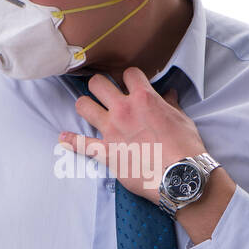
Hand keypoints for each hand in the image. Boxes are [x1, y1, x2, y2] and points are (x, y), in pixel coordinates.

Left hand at [58, 68, 206, 204]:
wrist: (180, 174)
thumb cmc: (185, 147)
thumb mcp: (182, 120)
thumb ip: (171, 105)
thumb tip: (169, 95)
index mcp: (144, 98)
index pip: (128, 73)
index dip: (129, 77)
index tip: (130, 84)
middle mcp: (124, 110)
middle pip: (98, 83)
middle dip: (100, 86)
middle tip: (104, 93)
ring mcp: (112, 130)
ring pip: (84, 106)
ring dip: (85, 106)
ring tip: (88, 109)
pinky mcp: (107, 152)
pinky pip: (82, 144)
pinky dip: (71, 141)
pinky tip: (64, 138)